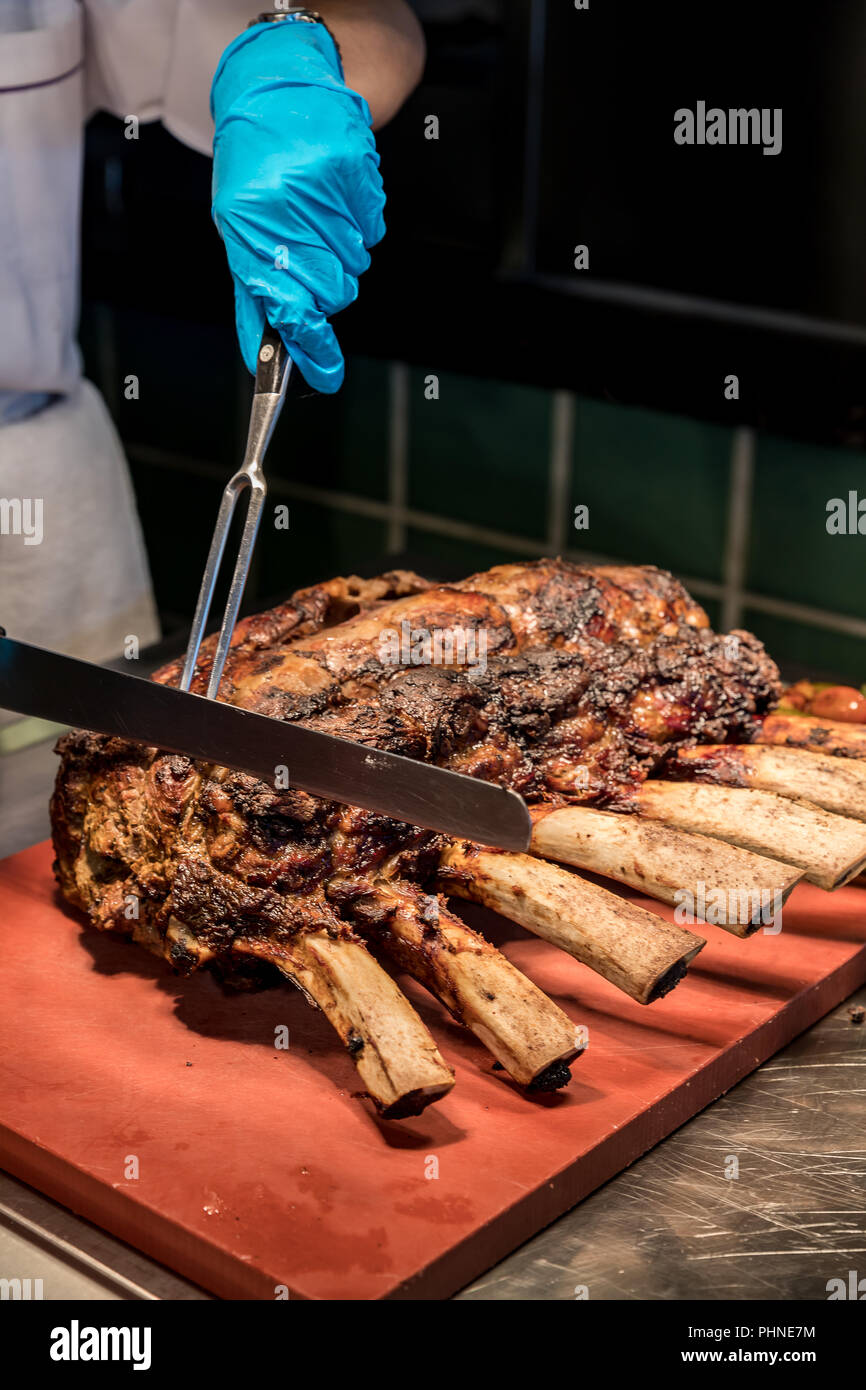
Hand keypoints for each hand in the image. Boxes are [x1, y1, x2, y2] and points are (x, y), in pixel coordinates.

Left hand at [211, 18, 385, 392]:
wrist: (281, 88)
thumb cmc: (255, 165)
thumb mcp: (238, 230)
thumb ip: (253, 297)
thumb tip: (259, 357)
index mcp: (248, 229)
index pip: (289, 306)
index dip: (311, 345)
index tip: (327, 374)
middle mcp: (285, 210)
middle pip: (332, 292)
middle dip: (325, 285)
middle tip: (310, 252)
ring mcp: (324, 190)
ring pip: (355, 263)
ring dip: (342, 251)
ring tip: (317, 213)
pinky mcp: (356, 173)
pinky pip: (372, 229)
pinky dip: (359, 222)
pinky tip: (336, 196)